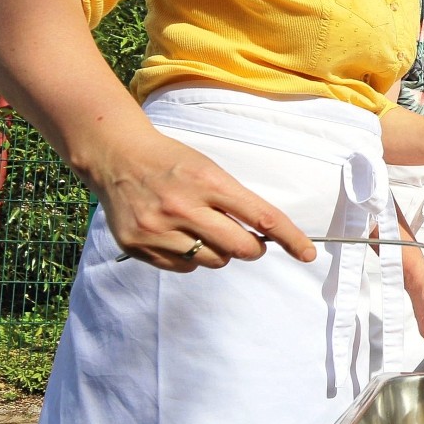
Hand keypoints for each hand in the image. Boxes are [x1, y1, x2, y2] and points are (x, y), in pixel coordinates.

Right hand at [98, 129, 313, 269]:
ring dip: (218, 250)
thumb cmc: (172, 162)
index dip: (290, 238)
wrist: (116, 156)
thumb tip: (266, 236)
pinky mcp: (139, 244)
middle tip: (246, 239)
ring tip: (199, 228)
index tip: (307, 253)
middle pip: (241, 248)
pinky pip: (185, 267)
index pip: (261, 216)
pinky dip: (190, 257)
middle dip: (252, 247)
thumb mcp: (209, 169)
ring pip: (214, 261)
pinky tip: (177, 235)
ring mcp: (158, 228)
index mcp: (208, 182)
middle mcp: (183, 206)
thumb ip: (235, 201)